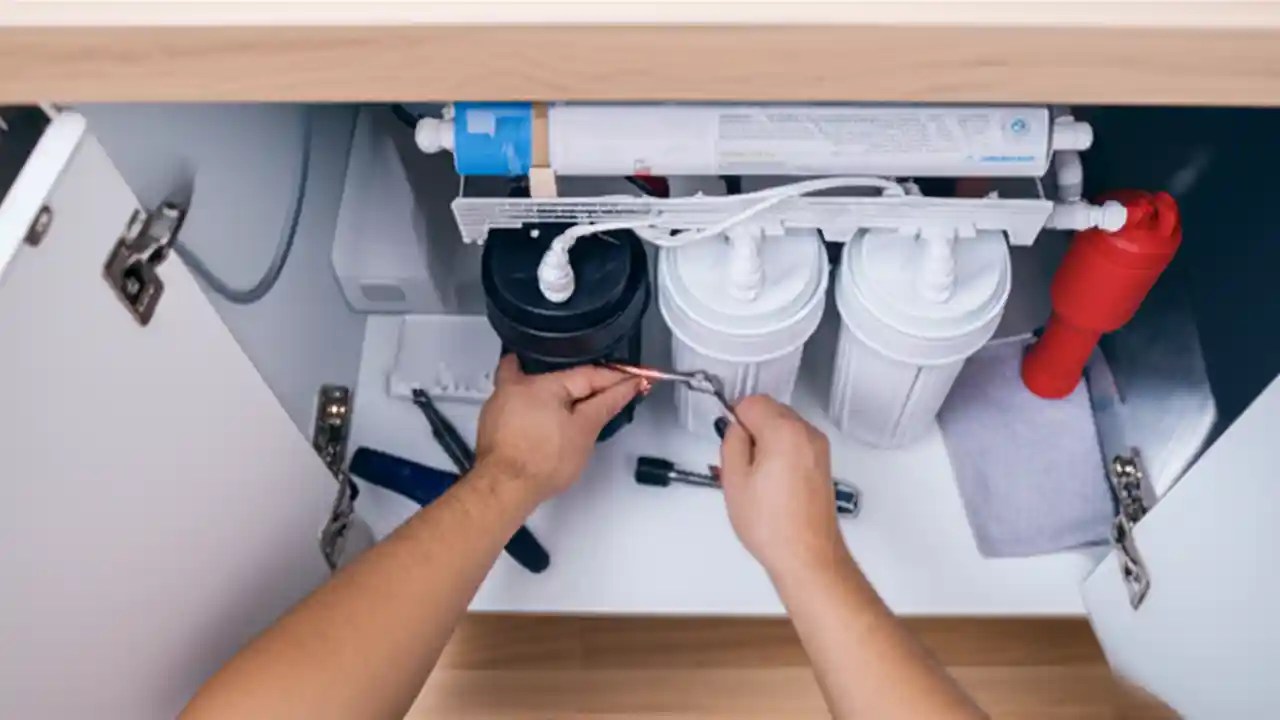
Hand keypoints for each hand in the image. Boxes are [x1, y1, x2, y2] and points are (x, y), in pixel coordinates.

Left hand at [475, 355, 643, 502]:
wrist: (504, 488)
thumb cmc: (538, 464)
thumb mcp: (583, 431)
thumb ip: (606, 404)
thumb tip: (626, 387)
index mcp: (541, 382)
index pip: (588, 374)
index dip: (615, 379)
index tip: (633, 381)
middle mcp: (517, 384)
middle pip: (562, 375)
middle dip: (588, 381)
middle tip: (614, 388)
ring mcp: (502, 402)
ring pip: (537, 385)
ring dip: (560, 390)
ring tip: (581, 401)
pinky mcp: (495, 420)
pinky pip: (521, 401)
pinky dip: (537, 404)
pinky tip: (546, 415)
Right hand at [719, 396, 846, 580]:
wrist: (808, 556)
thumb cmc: (769, 522)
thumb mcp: (734, 479)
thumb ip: (731, 441)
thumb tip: (735, 427)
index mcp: (784, 430)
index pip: (751, 402)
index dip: (734, 419)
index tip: (729, 444)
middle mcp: (807, 432)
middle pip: (770, 410)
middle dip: (751, 429)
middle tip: (739, 465)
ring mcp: (819, 448)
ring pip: (783, 427)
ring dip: (765, 441)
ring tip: (755, 478)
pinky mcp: (823, 464)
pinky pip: (796, 443)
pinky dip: (781, 452)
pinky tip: (772, 483)